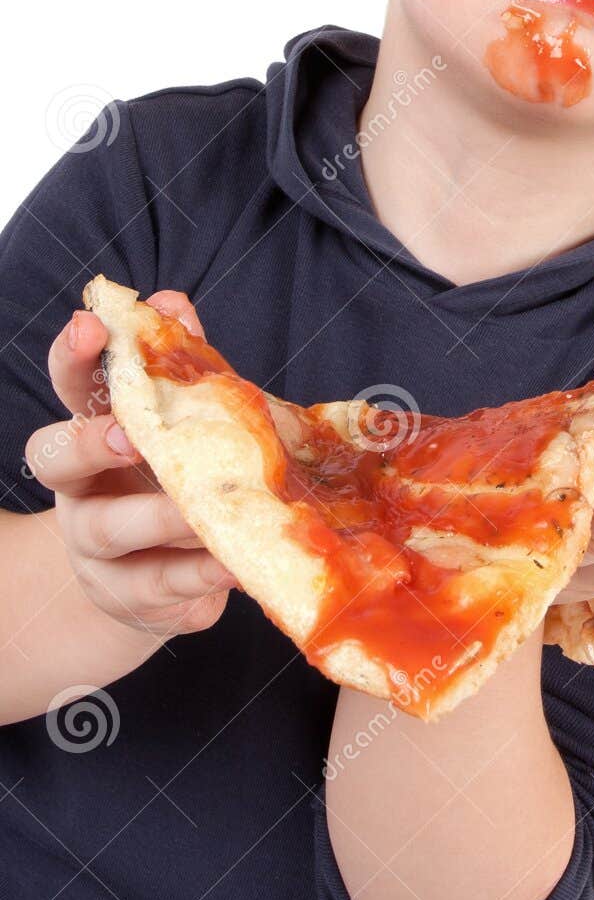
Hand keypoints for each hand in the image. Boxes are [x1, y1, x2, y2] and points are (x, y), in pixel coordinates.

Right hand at [23, 290, 237, 636]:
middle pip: (56, 459)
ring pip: (109, 529)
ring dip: (156, 516)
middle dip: (88, 442)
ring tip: (198, 512)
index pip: (69, 387)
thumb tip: (172, 302)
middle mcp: (80, 490)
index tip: (90, 326)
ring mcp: (97, 549)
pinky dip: (197, 577)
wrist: (154, 586)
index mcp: (91, 433)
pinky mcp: (132, 597)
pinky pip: (159, 586)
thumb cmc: (168, 484)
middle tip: (129, 435)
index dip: (72, 357)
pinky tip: (232, 567)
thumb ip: (176, 365)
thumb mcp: (175, 426)